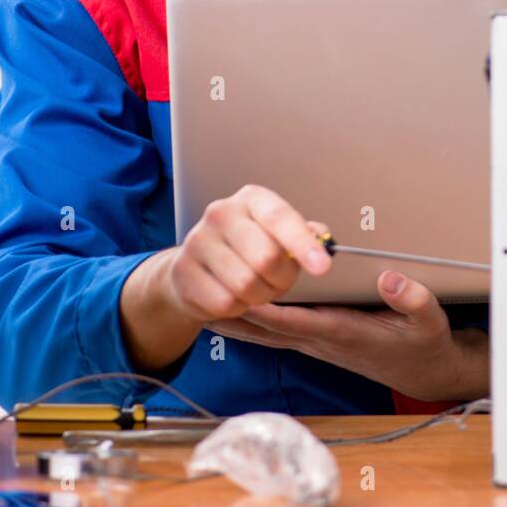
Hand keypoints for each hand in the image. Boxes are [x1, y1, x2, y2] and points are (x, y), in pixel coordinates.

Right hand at [163, 183, 332, 323]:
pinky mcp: (182, 271)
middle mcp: (221, 213)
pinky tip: (231, 294)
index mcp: (251, 199)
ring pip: (246, 285)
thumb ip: (304, 235)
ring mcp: (197, 241)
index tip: (323, 267)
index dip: (303, 244)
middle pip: (266, 258)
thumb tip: (323, 241)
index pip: (280, 218)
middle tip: (280, 282)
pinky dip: (236, 307)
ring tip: (255, 288)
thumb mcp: (276, 233)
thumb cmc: (247, 247)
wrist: (196, 263)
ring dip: (259, 296)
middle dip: (282, 280)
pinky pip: (223, 303)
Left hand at [206, 269, 489, 402]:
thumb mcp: (429, 319)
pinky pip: (278, 334)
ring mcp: (319, 344)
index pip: (300, 321)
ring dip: (236, 325)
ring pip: (269, 335)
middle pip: (271, 331)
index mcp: (346, 332)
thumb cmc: (424, 343)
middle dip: (235, 318)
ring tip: (198, 310)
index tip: (237, 296)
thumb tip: (390, 279)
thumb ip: (412, 299)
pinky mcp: (320, 340)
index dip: (268, 312)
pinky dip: (252, 326)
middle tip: (197, 304)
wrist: (426, 371)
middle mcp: (325, 340)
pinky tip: (232, 317)